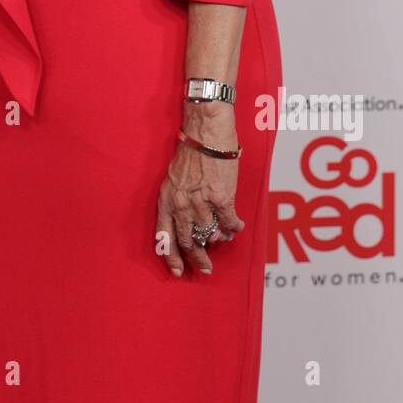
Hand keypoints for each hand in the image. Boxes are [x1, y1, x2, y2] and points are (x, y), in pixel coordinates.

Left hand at [154, 102, 243, 276]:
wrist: (206, 131)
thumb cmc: (190, 151)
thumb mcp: (173, 178)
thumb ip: (178, 202)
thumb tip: (190, 224)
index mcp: (166, 199)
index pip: (164, 236)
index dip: (171, 257)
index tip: (178, 271)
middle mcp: (181, 204)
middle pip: (188, 241)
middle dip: (198, 258)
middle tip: (206, 269)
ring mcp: (201, 203)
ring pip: (211, 234)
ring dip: (219, 239)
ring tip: (223, 238)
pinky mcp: (222, 198)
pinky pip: (229, 223)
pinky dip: (234, 228)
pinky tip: (237, 228)